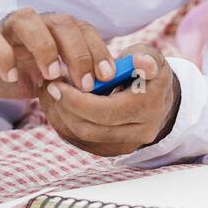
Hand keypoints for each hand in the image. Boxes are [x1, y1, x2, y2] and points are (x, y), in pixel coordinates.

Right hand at [0, 8, 116, 103]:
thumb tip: (104, 93)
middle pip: (61, 22)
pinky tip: (12, 77)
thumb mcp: (47, 80)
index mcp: (51, 30)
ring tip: (52, 76)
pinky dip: (3, 56)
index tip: (108, 76)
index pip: (82, 28)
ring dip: (45, 46)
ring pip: (27, 19)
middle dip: (79, 52)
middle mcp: (31, 24)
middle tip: (85, 84)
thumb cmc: (13, 74)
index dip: (98, 49)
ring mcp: (4, 29)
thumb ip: (70, 80)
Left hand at [37, 44, 180, 156]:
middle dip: (64, 107)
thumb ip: (144, 57)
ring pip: (82, 136)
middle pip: (89, 128)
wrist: (158, 98)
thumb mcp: (150, 57)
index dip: (76, 100)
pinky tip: (58, 106)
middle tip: (49, 87)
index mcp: (150, 106)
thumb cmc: (147, 71)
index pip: (105, 111)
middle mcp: (141, 131)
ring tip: (51, 94)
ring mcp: (126, 144)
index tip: (56, 83)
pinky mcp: (112, 150)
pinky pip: (80, 141)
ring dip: (61, 115)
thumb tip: (142, 62)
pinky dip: (65, 123)